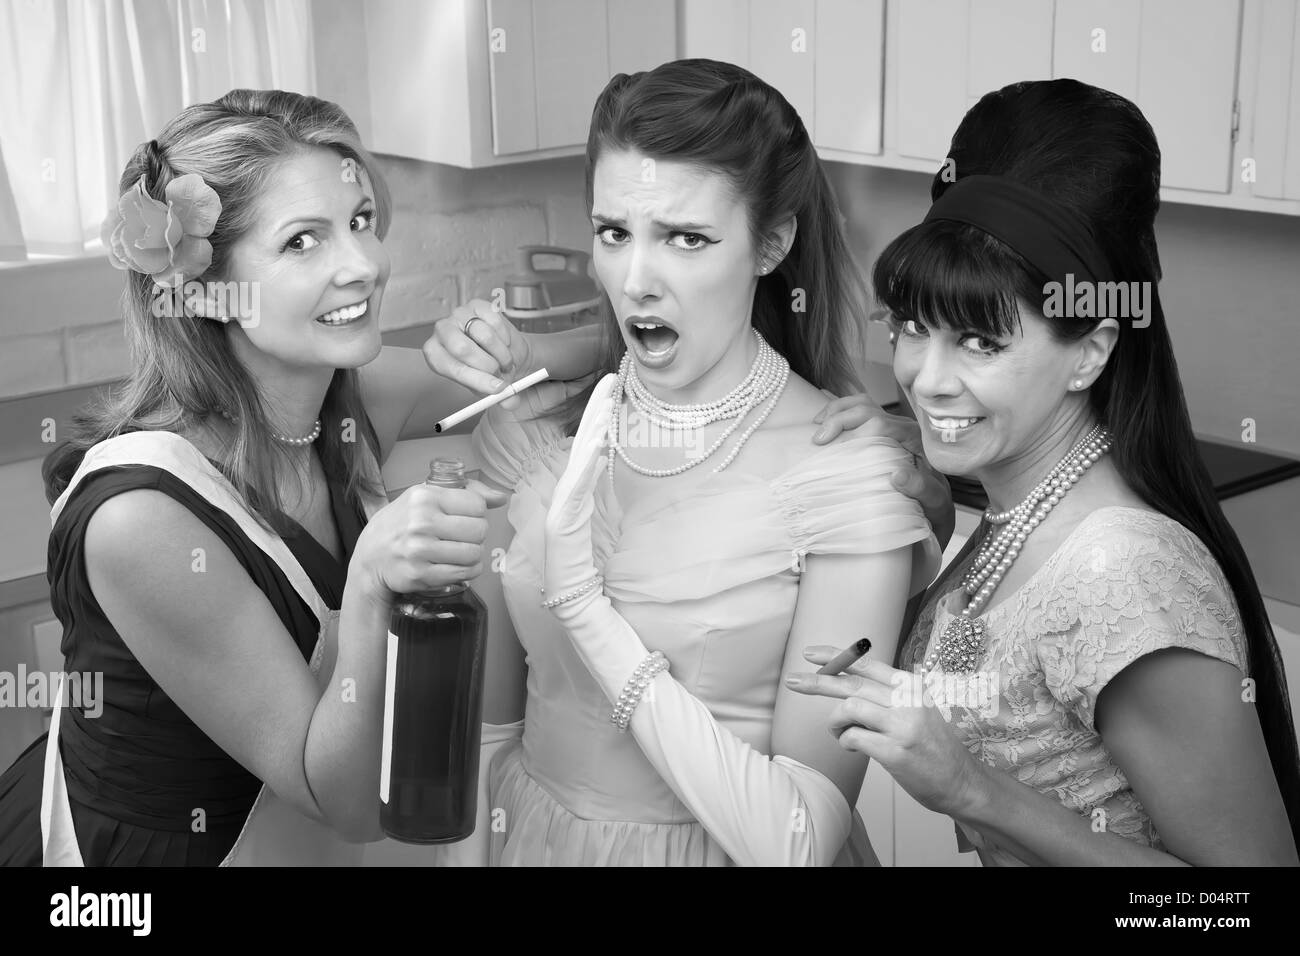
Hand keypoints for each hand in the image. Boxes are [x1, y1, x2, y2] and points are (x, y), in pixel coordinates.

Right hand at [352, 479, 506, 605]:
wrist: (369, 558)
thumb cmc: (401, 524)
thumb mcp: (426, 497)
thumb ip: (467, 493)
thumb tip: (501, 498)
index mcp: (425, 497)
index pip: (477, 505)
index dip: (476, 513)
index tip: (464, 518)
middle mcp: (422, 522)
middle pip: (479, 530)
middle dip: (476, 535)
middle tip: (462, 537)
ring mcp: (421, 550)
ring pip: (475, 554)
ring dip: (472, 555)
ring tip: (459, 552)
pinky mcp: (422, 575)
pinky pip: (465, 573)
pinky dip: (468, 571)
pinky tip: (457, 565)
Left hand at [423, 299, 535, 408]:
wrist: (502, 351)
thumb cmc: (488, 371)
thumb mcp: (490, 389)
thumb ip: (500, 398)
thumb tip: (509, 402)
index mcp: (436, 356)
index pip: (450, 367)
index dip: (476, 379)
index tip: (498, 389)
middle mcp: (442, 332)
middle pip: (462, 348)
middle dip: (488, 366)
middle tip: (504, 375)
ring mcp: (458, 315)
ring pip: (485, 336)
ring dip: (502, 354)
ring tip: (505, 362)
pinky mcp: (476, 305)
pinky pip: (496, 321)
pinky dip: (506, 338)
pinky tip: (504, 344)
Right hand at [542, 373, 617, 616]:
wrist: (573, 607)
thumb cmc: (588, 573)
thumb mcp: (596, 524)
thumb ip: (594, 494)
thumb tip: (602, 463)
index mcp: (575, 495)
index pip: (586, 449)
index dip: (595, 419)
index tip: (609, 392)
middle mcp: (566, 498)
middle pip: (581, 446)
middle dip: (595, 412)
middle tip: (610, 380)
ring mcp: (562, 510)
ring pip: (579, 461)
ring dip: (593, 429)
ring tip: (606, 401)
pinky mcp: (562, 524)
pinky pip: (577, 486)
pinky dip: (586, 462)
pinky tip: (598, 441)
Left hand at [784, 646, 990, 818]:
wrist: (962, 781)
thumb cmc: (934, 747)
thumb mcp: (918, 709)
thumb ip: (889, 696)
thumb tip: (847, 689)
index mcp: (911, 686)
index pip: (867, 664)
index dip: (835, 656)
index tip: (810, 653)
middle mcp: (907, 700)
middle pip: (851, 684)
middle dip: (816, 682)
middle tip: (792, 681)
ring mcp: (901, 725)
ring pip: (849, 709)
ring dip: (835, 722)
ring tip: (840, 733)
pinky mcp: (895, 751)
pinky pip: (854, 737)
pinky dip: (845, 741)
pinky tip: (852, 747)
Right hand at [811, 391, 954, 549]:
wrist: (936, 503)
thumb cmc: (934, 503)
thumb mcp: (934, 501)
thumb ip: (922, 488)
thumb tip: (897, 475)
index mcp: (915, 438)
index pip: (880, 424)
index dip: (854, 433)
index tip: (833, 450)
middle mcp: (903, 426)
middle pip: (866, 408)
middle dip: (838, 419)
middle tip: (818, 440)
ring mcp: (891, 425)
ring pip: (861, 403)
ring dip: (836, 410)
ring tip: (817, 425)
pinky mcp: (881, 429)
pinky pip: (859, 410)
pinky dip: (839, 410)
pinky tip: (824, 417)